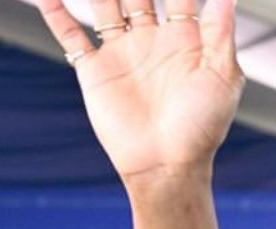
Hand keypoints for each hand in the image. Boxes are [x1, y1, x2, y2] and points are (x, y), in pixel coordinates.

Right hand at [39, 0, 243, 183]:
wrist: (168, 166)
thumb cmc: (203, 128)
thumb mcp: (221, 77)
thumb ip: (221, 32)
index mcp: (186, 38)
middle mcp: (152, 38)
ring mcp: (122, 51)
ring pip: (102, 2)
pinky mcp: (96, 69)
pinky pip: (70, 34)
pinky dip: (54, 11)